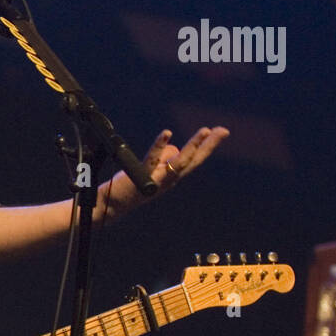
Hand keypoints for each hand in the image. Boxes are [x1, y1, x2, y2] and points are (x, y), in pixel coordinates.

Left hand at [100, 126, 229, 219]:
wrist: (112, 204)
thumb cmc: (131, 185)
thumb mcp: (152, 168)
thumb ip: (164, 157)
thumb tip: (171, 145)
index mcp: (172, 176)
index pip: (195, 159)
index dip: (208, 146)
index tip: (221, 131)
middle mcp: (169, 179)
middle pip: (194, 160)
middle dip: (209, 145)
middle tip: (222, 130)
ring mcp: (157, 179)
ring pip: (180, 162)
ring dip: (193, 145)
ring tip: (204, 130)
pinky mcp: (142, 176)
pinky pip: (152, 160)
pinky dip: (160, 146)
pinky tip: (167, 133)